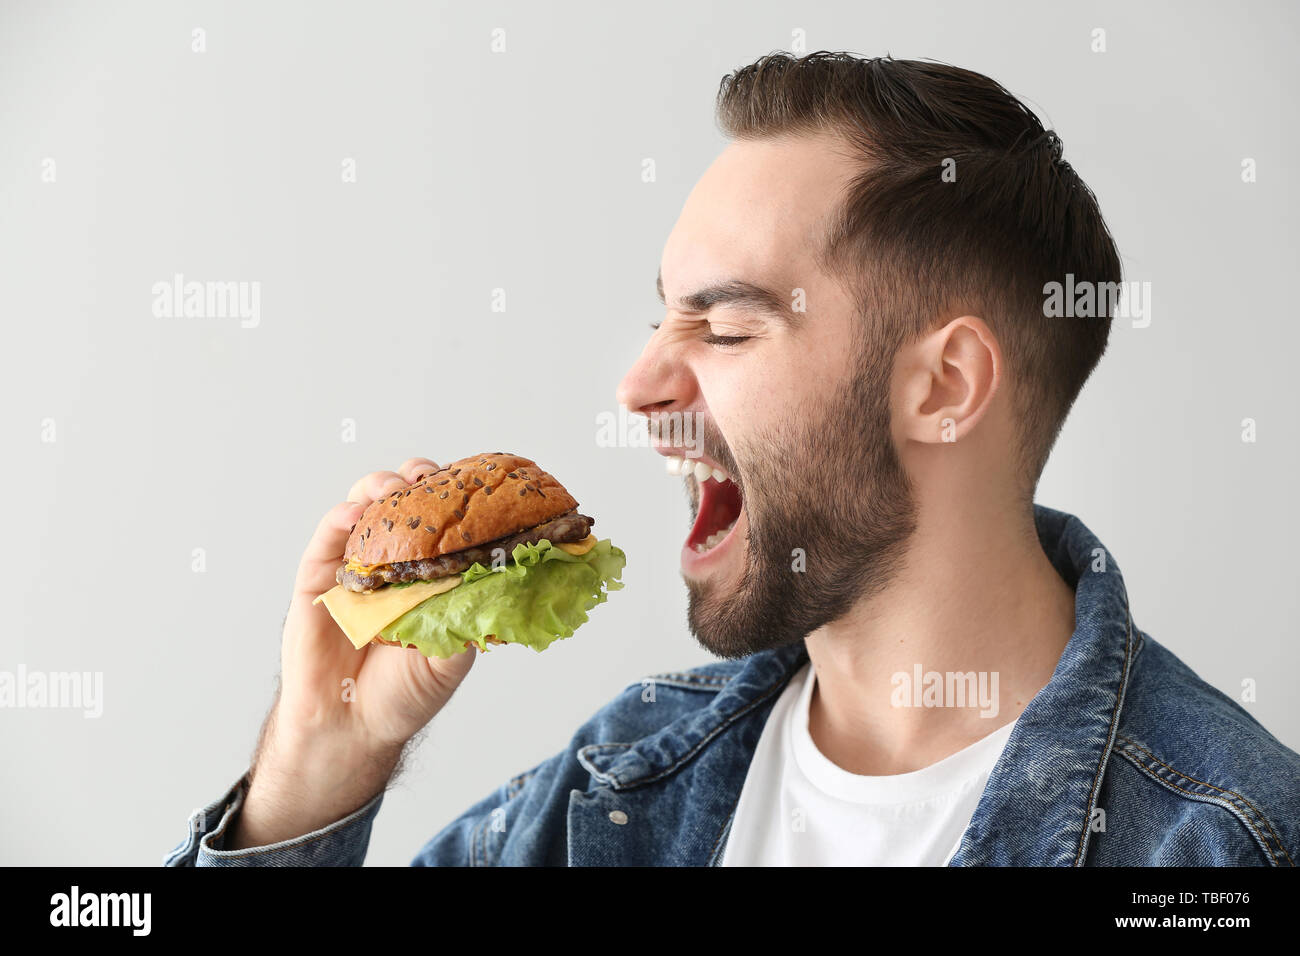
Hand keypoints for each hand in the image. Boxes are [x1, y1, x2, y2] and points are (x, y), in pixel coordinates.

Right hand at [229, 458, 475, 848]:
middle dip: (418, 480)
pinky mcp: (317, 578)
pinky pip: (326, 538)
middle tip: (430, 477)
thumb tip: (506, 586)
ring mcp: (353, 565)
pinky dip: (340, 518)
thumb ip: (471, 621)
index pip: (442, 520)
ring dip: (379, 488)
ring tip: (393, 489)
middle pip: (402, 502)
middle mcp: (392, 561)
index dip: (454, 496)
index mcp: (428, 573)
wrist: (352, 727)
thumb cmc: (404, 692)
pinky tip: (355, 512)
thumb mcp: (451, 657)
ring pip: (364, 507)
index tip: (472, 481)